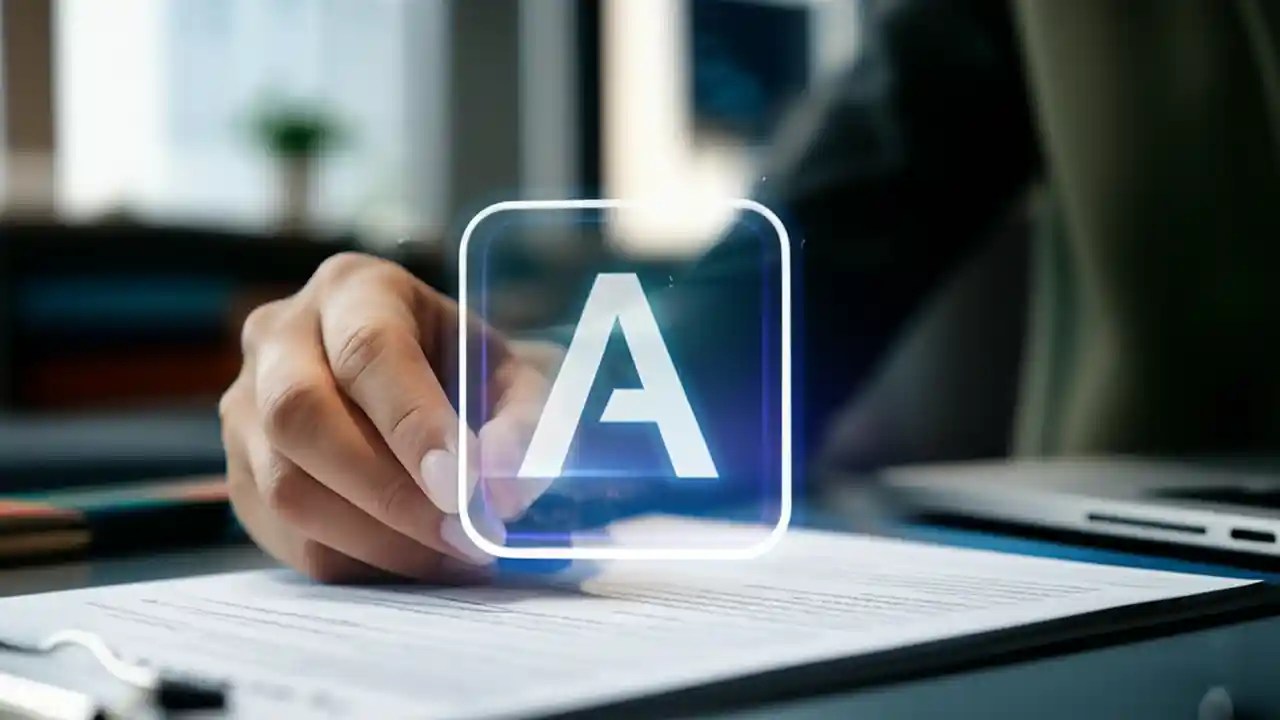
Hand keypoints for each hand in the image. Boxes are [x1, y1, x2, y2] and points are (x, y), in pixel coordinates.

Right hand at [220, 253, 558, 582]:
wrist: (424, 387)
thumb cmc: (466, 373)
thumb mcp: (512, 376)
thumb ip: (523, 423)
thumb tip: (500, 486)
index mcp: (354, 288)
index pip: (367, 350)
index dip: (413, 423)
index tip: (463, 487)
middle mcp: (280, 335)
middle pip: (301, 416)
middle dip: (388, 492)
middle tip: (463, 536)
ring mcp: (243, 405)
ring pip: (285, 486)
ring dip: (376, 538)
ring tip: (450, 555)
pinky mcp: (238, 473)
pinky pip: (283, 535)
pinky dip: (356, 561)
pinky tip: (414, 560)